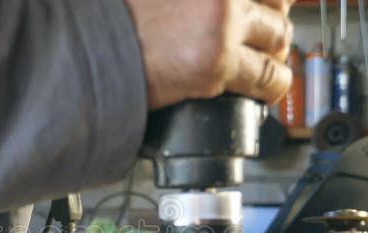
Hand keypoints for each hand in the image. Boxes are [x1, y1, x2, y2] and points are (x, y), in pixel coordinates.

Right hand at [125, 0, 293, 108]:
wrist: (90, 48)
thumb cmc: (117, 15)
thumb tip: (217, 7)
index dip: (273, 0)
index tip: (276, 5)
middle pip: (277, 2)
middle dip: (274, 20)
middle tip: (266, 35)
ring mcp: (222, 23)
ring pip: (277, 37)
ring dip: (275, 52)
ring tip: (268, 63)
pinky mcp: (217, 62)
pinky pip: (266, 76)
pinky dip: (274, 83)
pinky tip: (269, 89)